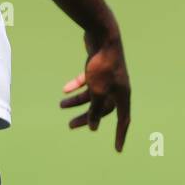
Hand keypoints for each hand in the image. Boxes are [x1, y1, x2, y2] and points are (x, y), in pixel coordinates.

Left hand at [60, 29, 130, 150]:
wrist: (102, 35)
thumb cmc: (103, 65)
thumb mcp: (97, 91)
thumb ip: (95, 110)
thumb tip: (93, 127)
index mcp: (123, 94)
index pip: (123, 119)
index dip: (120, 135)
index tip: (117, 149)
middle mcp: (117, 87)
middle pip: (102, 108)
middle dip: (86, 117)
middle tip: (70, 126)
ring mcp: (108, 77)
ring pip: (92, 94)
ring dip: (77, 101)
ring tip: (61, 106)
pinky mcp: (98, 67)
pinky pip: (87, 81)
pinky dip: (77, 85)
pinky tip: (64, 89)